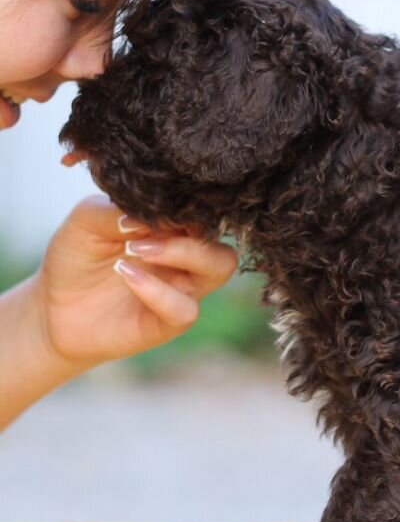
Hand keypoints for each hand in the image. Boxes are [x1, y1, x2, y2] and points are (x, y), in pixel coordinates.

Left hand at [32, 194, 237, 369]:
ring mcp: (184, 289)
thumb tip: (146, 216)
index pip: (205, 207)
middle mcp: (189, 256)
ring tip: (137, 249)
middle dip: (193, 225)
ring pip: (221, 266)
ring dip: (185, 252)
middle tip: (145, 229)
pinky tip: (126, 275)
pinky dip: (159, 292)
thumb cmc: (77, 259)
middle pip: (223, 229)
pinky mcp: (169, 322)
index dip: (188, 201)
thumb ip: (115, 210)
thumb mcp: (86, 221)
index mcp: (177, 227)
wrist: (53, 309)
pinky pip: (186, 310)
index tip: (154, 199)